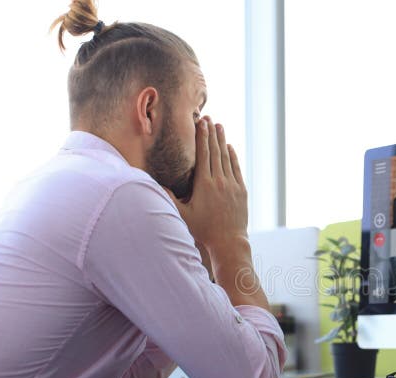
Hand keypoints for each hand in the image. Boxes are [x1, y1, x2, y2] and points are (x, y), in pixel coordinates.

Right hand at [166, 117, 247, 252]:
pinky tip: (230, 147)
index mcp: (204, 185)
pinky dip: (233, 156)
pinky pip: (237, 169)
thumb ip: (168, 198)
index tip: (201, 123)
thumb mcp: (182, 215)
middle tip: (209, 118)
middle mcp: (220, 182)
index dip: (202, 137)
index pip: (203, 155)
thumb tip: (153, 184)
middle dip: (211, 133)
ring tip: (219, 127)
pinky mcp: (242, 191)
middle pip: (215, 152)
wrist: (229, 242)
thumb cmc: (203, 230)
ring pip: (227, 158)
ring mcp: (233, 185)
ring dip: (222, 141)